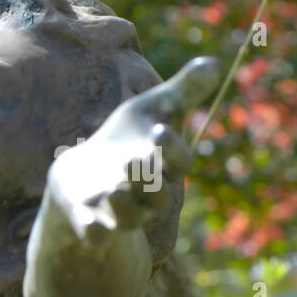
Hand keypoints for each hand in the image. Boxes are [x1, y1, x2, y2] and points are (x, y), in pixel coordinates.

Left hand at [48, 56, 220, 241]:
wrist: (82, 173)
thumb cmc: (125, 140)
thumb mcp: (151, 111)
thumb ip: (183, 92)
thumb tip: (214, 62)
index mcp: (163, 166)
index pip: (177, 163)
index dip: (172, 150)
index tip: (159, 131)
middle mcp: (143, 193)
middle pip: (156, 195)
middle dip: (149, 180)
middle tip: (134, 161)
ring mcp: (115, 210)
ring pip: (128, 218)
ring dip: (123, 205)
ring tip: (114, 188)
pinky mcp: (87, 222)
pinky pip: (95, 234)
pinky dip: (94, 230)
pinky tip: (91, 225)